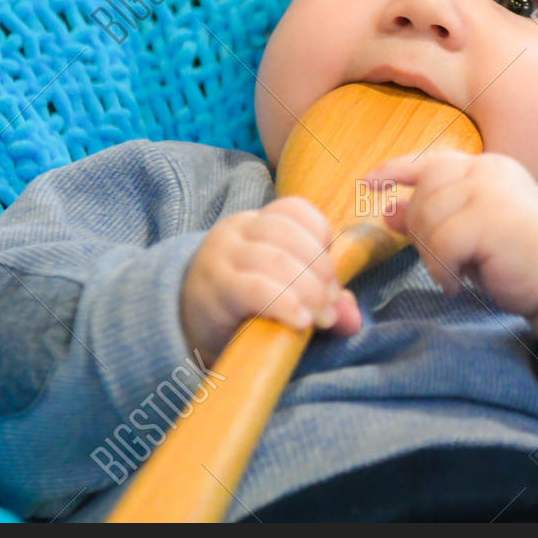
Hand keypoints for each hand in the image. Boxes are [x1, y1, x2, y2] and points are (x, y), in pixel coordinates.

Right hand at [180, 196, 362, 365]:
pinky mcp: (214, 291)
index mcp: (254, 222)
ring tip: (321, 318)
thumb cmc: (242, 307)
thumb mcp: (283, 294)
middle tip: (331, 305)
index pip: (294, 209)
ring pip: (275, 260)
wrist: (185, 328)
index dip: (321, 237)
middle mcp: (235, 232)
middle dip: (320, 270)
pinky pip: (255, 288)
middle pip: (288, 234)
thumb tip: (352, 318)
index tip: (331, 276)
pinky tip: (300, 322)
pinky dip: (285, 304)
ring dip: (309, 291)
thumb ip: (320, 299)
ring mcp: (221, 259)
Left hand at [362, 151, 537, 319]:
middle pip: (424, 193)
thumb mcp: (471, 231)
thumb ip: (434, 216)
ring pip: (429, 218)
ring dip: (431, 255)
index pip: (430, 161)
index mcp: (485, 168)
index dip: (394, 170)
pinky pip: (442, 243)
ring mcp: (490, 192)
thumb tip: (387, 211)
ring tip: (453, 274)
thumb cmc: (520, 256)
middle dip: (419, 231)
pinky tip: (459, 284)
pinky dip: (442, 270)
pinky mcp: (492, 219)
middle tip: (439, 262)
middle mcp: (487, 172)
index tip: (367, 183)